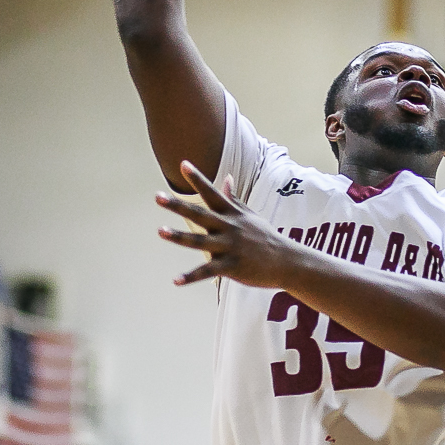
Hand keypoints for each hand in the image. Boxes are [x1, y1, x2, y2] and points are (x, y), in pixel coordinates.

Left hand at [156, 161, 297, 287]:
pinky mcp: (231, 267)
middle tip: (158, 197)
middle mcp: (229, 228)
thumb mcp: (250, 215)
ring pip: (199, 242)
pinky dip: (191, 277)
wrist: (286, 261)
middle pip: (199, 215)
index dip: (197, 178)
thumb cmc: (265, 237)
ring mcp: (229, 248)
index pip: (212, 193)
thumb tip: (226, 178)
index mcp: (232, 214)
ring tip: (160, 231)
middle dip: (178, 206)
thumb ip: (234, 199)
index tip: (183, 164)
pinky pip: (207, 272)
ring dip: (178, 236)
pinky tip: (175, 280)